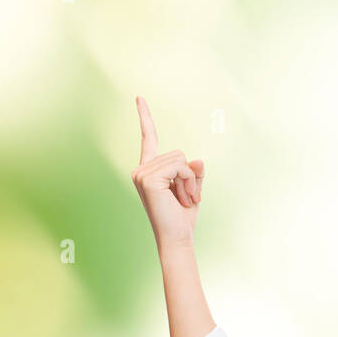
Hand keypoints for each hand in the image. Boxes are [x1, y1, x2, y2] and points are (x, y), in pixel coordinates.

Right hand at [131, 96, 203, 248]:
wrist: (176, 238)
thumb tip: (197, 161)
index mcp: (148, 170)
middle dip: (188, 175)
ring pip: (179, 160)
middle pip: (177, 152)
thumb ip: (194, 171)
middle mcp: (140, 169)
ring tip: (183, 200)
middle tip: (185, 198)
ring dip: (189, 180)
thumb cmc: (182, 217)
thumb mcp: (192, 188)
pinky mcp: (148, 178)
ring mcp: (141, 173)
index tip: (139, 98)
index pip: (148, 138)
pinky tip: (181, 197)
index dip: (145, 117)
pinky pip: (179, 167)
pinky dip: (186, 181)